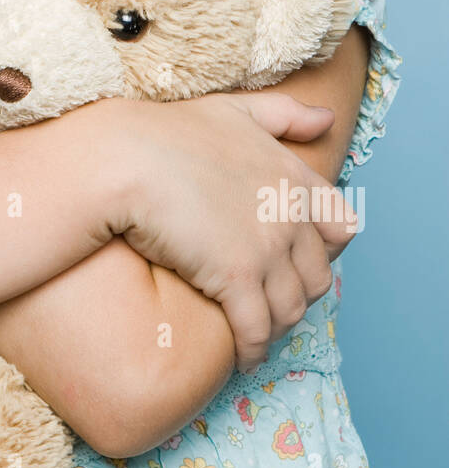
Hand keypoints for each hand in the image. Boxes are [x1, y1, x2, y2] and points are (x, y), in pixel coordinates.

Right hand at [105, 91, 357, 372]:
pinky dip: (254, 350)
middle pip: (317, 276)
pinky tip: (243, 357)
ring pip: (291, 308)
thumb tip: (327, 119)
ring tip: (258, 334)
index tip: (301, 261)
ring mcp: (267, 249)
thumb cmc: (170, 131)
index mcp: (292, 177)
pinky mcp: (237, 279)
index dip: (325, 250)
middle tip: (273, 305)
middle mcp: (290, 215)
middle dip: (298, 295)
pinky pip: (257, 329)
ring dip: (277, 327)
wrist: (126, 158)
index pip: (341, 227)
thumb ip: (285, 115)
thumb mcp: (235, 110)